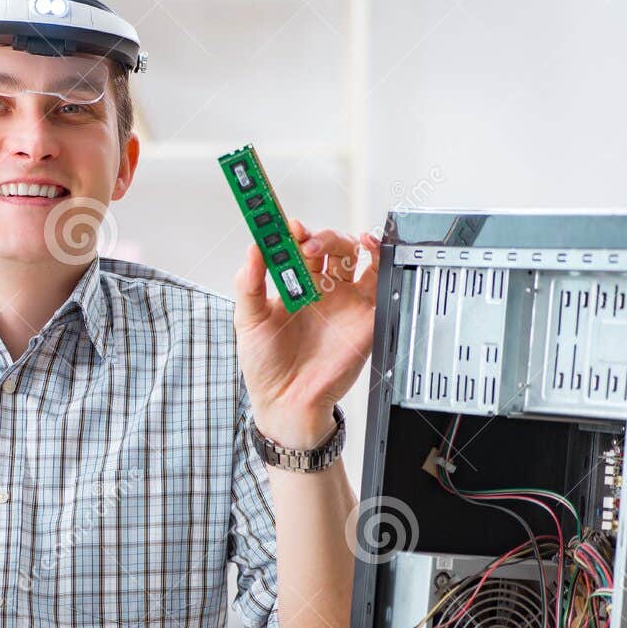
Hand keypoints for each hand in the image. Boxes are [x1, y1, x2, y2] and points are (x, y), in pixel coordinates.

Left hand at [233, 221, 380, 447]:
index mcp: (292, 286)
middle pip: (326, 246)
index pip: (295, 247)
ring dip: (341, 240)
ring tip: (319, 247)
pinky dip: (377, 255)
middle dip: (315, 237)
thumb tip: (254, 247)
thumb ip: (250, 283)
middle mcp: (319, 289)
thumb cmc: (265, 365)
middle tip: (300, 244)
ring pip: (352, 255)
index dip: (290, 232)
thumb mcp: (248, 320)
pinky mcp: (366, 314)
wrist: (288, 403)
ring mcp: (343, 299)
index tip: (280, 224)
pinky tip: (366, 245)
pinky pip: (378, 277)